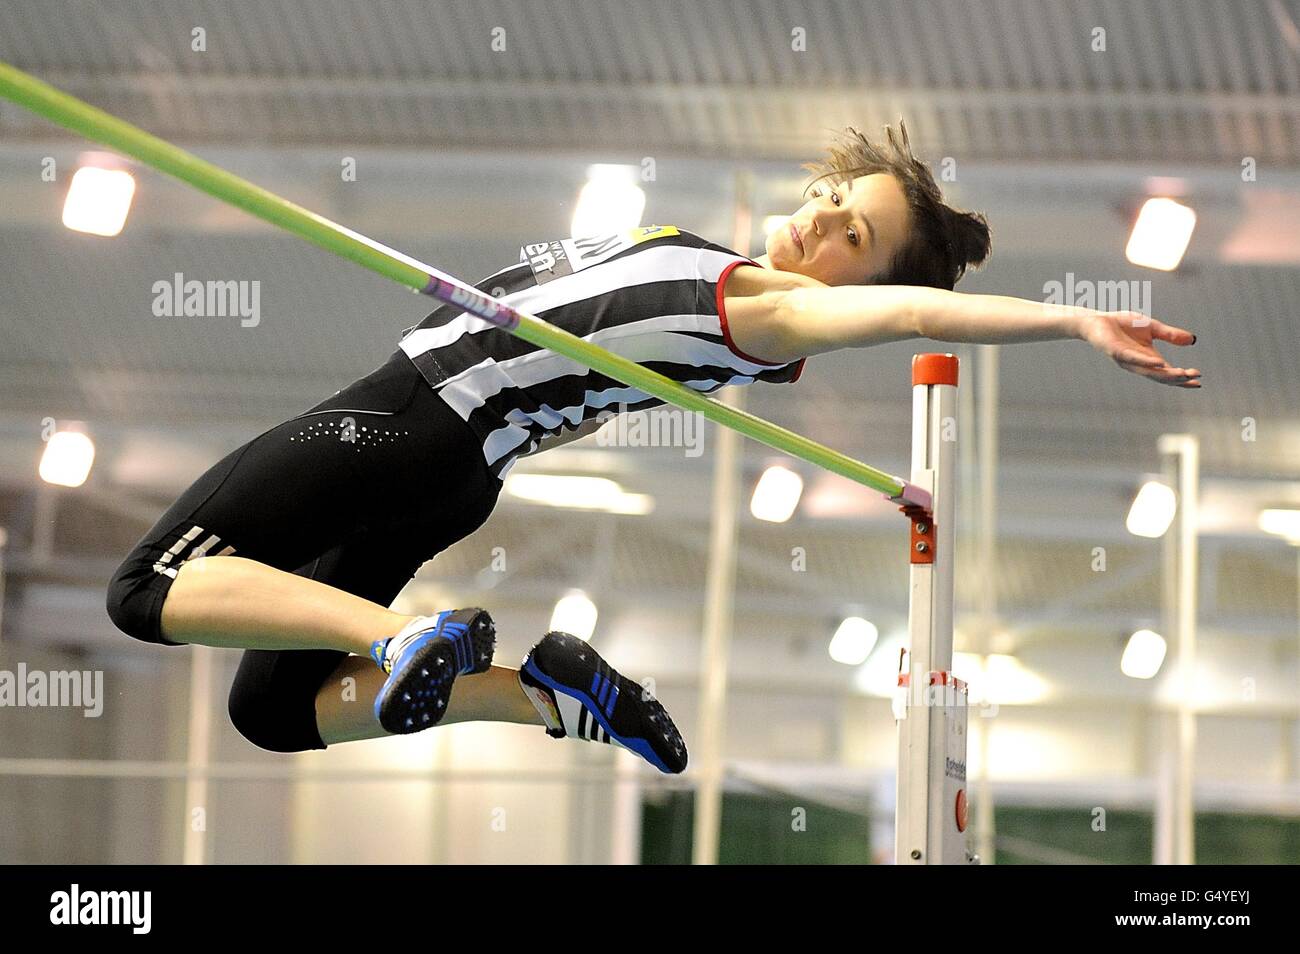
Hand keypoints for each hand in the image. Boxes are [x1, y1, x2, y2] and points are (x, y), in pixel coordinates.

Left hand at [1081, 311, 1201, 387]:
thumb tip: (1193, 340)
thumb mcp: (1153, 327)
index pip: (1168, 373)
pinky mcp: (1116, 352)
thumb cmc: (1123, 325)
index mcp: (1149, 359)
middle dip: (1178, 379)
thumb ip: (1170, 335)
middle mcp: (1139, 364)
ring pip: (1149, 372)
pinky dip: (1146, 362)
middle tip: (1196, 379)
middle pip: (1161, 377)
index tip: (1199, 379)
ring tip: (1183, 375)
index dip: (1183, 377)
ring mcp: (1127, 360)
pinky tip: (1159, 363)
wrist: (1097, 321)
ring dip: (1166, 375)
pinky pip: (1133, 359)